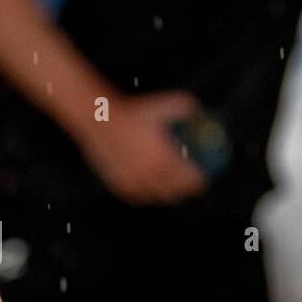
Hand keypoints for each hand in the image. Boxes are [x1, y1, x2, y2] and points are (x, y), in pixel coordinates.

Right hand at [71, 90, 209, 204]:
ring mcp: (133, 182)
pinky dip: (145, 195)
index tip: (202, 177)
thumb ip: (186, 108)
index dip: (200, 181)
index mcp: (164, 160)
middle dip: (185, 190)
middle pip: (175, 193)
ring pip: (155, 197)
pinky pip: (137, 197)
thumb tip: (199, 112)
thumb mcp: (163, 103)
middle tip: (187, 184)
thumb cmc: (130, 113)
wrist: (99, 119)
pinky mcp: (118, 184)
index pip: (191, 181)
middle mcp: (149, 175)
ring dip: (165, 194)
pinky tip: (148, 188)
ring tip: (169, 187)